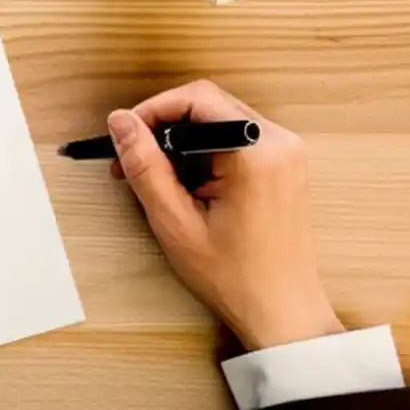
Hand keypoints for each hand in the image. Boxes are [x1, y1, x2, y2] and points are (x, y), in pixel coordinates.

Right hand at [107, 80, 342, 350]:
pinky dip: (205, 150)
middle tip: (133, 159)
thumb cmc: (236, 277)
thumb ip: (146, 166)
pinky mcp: (285, 164)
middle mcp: (279, 144)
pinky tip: (186, 182)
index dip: (152, 111)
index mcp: (256, 154)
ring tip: (157, 177)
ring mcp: (287, 153)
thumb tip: (122, 123)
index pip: (196, 99)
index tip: (126, 136)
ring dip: (182, 139)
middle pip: (208, 104)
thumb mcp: (175, 223)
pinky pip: (237, 137)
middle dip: (164, 125)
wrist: (282, 310)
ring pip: (220, 119)